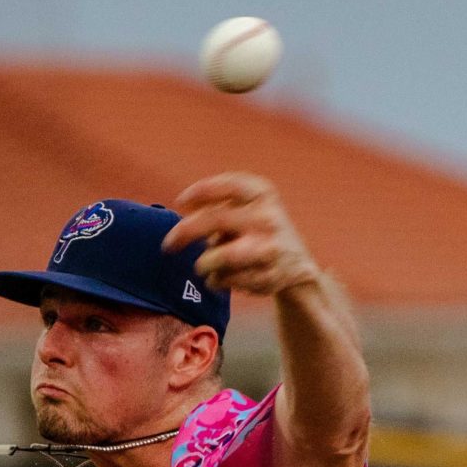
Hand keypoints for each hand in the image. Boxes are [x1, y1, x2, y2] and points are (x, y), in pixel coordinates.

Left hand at [164, 174, 321, 297]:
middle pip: (216, 220)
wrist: (298, 264)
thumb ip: (220, 204)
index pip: (228, 185)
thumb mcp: (249, 205)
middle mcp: (268, 218)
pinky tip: (221, 278)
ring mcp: (270, 248)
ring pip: (220, 257)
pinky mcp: (269, 276)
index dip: (201, 191)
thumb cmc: (259, 229)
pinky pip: (227, 279)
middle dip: (185, 232)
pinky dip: (216, 280)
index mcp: (263, 193)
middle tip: (168, 245)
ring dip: (204, 264)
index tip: (181, 202)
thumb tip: (183, 212)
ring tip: (204, 266)